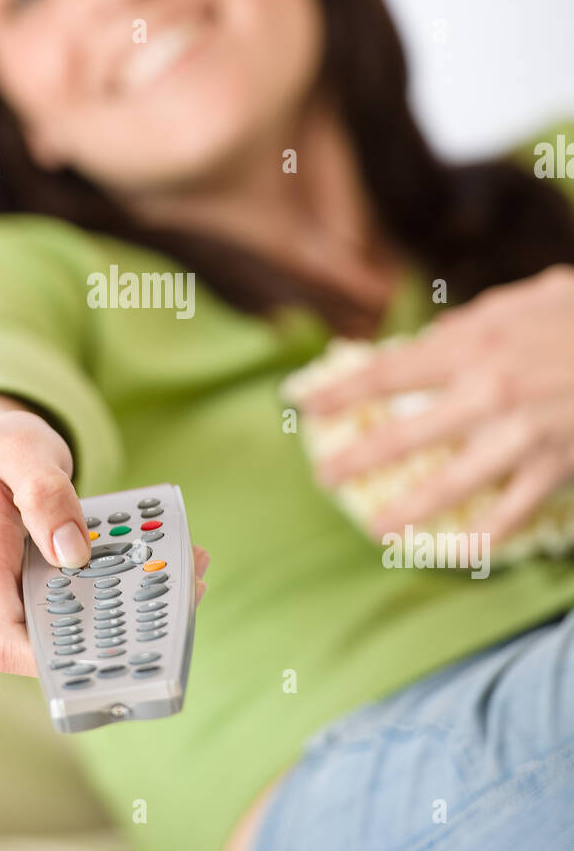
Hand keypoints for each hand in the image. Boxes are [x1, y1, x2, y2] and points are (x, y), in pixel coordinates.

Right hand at [0, 406, 208, 675]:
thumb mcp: (16, 449)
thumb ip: (42, 493)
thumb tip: (73, 551)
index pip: (2, 642)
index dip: (53, 660)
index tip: (113, 646)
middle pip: (48, 643)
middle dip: (118, 631)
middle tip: (182, 590)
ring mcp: (11, 602)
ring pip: (70, 629)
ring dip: (129, 610)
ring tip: (189, 571)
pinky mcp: (35, 593)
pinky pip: (78, 604)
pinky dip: (119, 589)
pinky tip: (164, 562)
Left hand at [298, 264, 573, 545]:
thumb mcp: (530, 298)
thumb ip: (476, 318)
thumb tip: (435, 333)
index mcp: (476, 344)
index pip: (388, 371)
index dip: (340, 391)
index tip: (301, 404)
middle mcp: (489, 392)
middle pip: (404, 434)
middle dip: (357, 458)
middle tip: (324, 475)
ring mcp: (522, 435)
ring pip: (450, 485)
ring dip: (408, 511)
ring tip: (377, 529)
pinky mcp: (556, 467)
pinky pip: (512, 512)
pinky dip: (483, 536)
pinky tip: (457, 552)